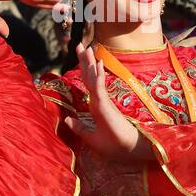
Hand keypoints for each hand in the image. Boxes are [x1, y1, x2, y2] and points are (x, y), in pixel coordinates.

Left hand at [62, 43, 148, 159]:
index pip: (88, 83)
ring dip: (90, 63)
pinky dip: (97, 77)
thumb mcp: (91, 137)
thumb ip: (80, 128)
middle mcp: (99, 100)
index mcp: (96, 105)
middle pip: (90, 77)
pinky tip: (98, 64)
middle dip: (84, 60)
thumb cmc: (115, 145)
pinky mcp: (106, 106)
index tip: (81, 55)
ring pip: (94, 79)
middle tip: (80, 44)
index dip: (84, 69)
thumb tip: (67, 119)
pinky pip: (100, 89)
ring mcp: (103, 102)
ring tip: (88, 47)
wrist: (128, 151)